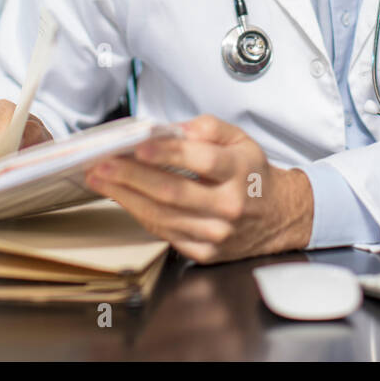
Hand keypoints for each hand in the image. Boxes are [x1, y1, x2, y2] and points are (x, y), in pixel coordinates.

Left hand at [83, 114, 313, 263]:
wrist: (279, 215)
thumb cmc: (252, 173)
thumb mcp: (240, 139)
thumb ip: (208, 128)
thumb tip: (170, 129)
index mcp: (239, 172)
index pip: (201, 160)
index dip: (167, 152)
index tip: (138, 145)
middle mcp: (228, 205)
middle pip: (172, 191)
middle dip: (131, 176)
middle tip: (102, 163)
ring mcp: (217, 233)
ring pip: (162, 216)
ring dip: (126, 197)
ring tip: (101, 179)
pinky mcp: (206, 252)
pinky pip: (165, 233)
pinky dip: (140, 214)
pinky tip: (123, 199)